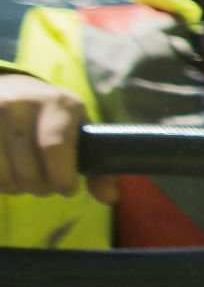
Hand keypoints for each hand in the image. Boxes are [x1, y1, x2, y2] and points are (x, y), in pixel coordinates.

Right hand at [0, 76, 107, 201]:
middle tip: (43, 182)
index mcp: (60, 104)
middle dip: (39, 187)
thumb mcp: (78, 133)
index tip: (67, 190)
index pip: (55, 148)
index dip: (61, 178)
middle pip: (28, 171)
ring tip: (21, 174)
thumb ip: (97, 168)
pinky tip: (3, 168)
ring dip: (13, 186)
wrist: (11, 89)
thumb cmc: (52, 119)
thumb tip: (109, 198)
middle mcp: (24, 102)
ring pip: (2, 175)